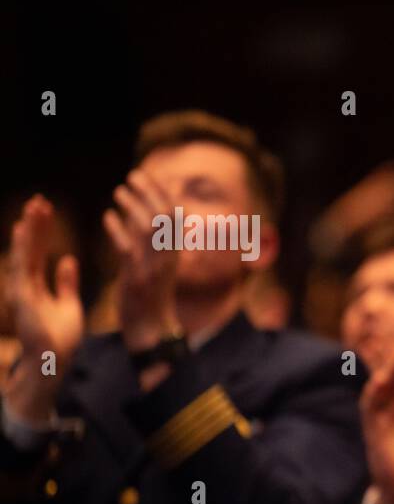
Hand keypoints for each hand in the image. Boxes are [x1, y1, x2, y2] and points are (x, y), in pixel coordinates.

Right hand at [2, 195, 83, 422]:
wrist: (56, 360)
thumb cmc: (61, 337)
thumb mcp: (69, 303)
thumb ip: (65, 282)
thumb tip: (68, 259)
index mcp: (37, 284)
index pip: (38, 251)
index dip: (42, 231)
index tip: (47, 209)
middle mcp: (26, 283)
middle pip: (30, 247)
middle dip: (35, 224)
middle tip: (41, 200)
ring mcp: (21, 288)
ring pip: (24, 252)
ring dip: (29, 229)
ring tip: (35, 207)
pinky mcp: (22, 296)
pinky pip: (23, 266)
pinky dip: (23, 247)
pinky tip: (24, 230)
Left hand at [102, 168, 179, 351]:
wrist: (152, 328)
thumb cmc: (152, 295)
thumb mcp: (158, 265)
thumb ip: (153, 241)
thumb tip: (144, 213)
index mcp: (176, 252)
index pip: (176, 216)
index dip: (164, 193)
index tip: (151, 175)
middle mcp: (168, 257)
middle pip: (163, 217)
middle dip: (150, 193)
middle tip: (134, 176)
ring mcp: (154, 267)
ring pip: (147, 229)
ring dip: (133, 206)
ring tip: (119, 191)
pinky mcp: (137, 278)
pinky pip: (127, 249)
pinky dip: (117, 230)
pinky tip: (107, 217)